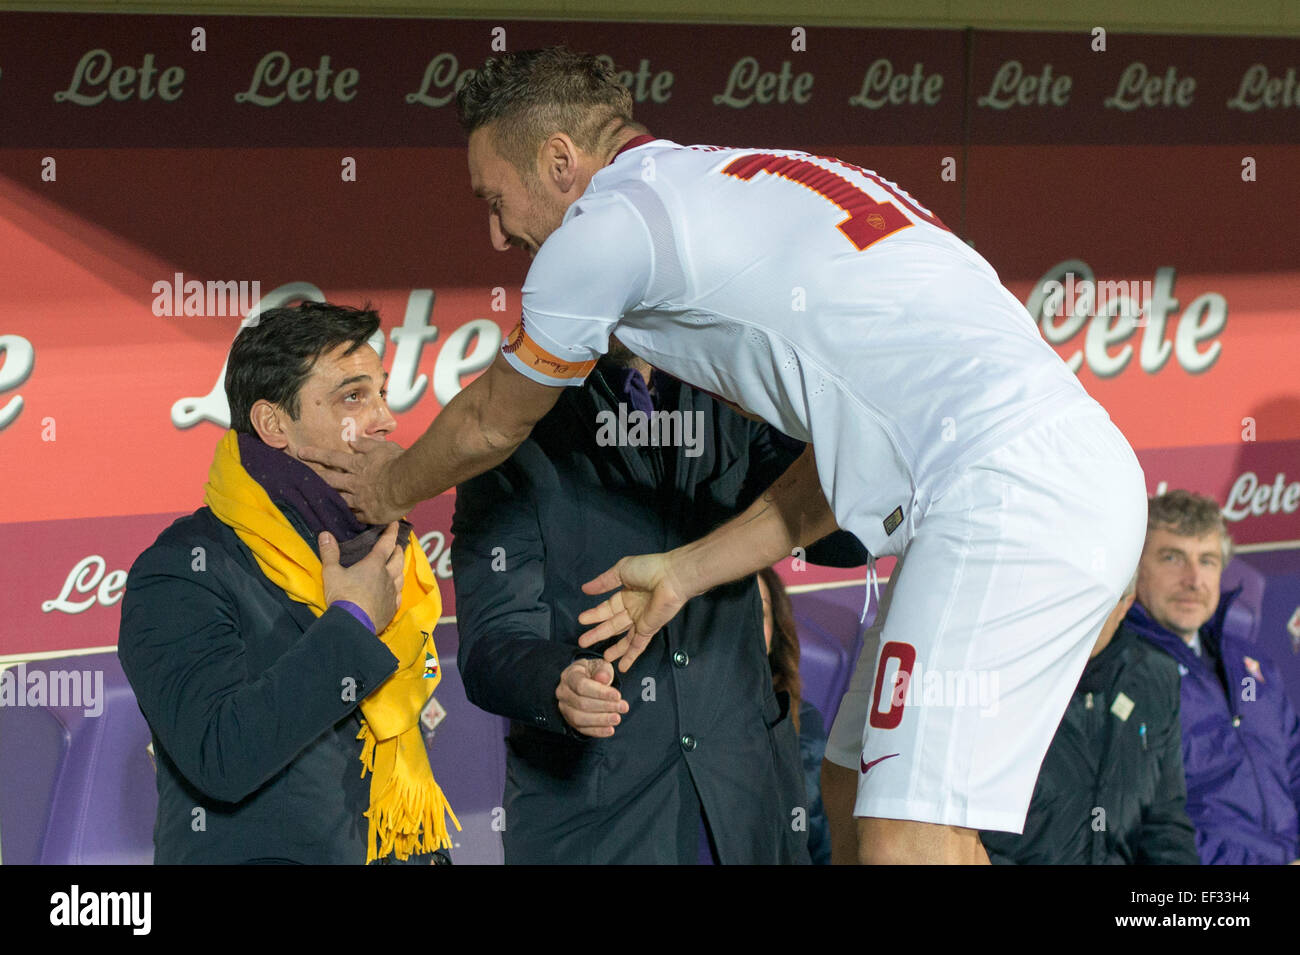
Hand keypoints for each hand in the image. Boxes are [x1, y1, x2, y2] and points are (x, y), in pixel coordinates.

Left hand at [298, 437, 406, 524]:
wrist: (408, 482)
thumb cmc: (398, 462)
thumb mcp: (383, 447)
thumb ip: (366, 445)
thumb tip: (352, 440)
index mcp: (357, 465)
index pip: (332, 457)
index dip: (316, 454)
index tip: (301, 453)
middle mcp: (354, 482)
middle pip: (330, 480)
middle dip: (314, 477)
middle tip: (299, 478)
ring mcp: (359, 500)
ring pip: (338, 499)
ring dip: (326, 499)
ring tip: (313, 502)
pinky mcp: (368, 514)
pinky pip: (354, 516)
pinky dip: (347, 516)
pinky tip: (339, 520)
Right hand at [320, 522, 403, 632]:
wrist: (353, 623)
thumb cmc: (343, 595)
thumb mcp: (331, 572)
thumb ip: (330, 553)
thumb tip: (325, 533)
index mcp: (374, 564)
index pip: (386, 543)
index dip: (392, 532)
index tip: (396, 523)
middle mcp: (387, 576)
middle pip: (398, 559)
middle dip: (398, 550)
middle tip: (398, 545)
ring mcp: (392, 593)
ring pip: (401, 576)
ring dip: (401, 568)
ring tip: (399, 565)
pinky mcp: (392, 608)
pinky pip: (398, 595)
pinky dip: (398, 589)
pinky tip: (396, 591)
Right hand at [556, 658, 627, 736]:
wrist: (587, 680)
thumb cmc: (594, 672)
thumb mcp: (600, 665)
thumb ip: (602, 670)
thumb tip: (603, 678)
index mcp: (569, 676)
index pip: (582, 686)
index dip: (600, 693)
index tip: (618, 696)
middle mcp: (563, 693)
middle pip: (581, 703)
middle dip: (605, 706)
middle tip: (623, 707)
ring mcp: (565, 708)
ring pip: (579, 718)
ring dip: (601, 720)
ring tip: (617, 718)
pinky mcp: (570, 721)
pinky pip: (582, 729)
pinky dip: (597, 731)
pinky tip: (610, 730)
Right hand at [577, 552, 690, 672]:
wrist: (672, 577)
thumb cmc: (649, 569)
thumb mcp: (621, 570)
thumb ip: (603, 581)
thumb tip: (585, 588)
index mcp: (627, 594)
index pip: (607, 608)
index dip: (594, 614)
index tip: (582, 620)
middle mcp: (633, 609)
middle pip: (612, 624)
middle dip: (598, 633)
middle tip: (583, 641)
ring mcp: (641, 620)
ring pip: (624, 638)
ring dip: (614, 648)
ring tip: (602, 658)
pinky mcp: (649, 629)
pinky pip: (638, 645)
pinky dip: (630, 657)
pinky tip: (622, 667)